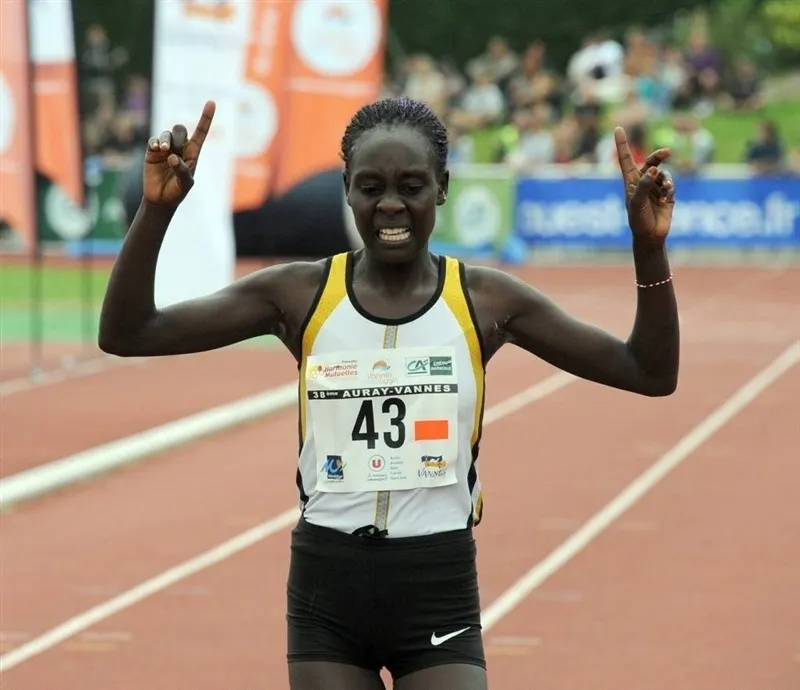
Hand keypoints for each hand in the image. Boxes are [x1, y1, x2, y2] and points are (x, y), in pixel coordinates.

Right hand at [143, 100, 215, 206]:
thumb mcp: (185, 184)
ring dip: (166, 139)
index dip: (206, 118)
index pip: (200, 133)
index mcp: (193, 154)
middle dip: (178, 135)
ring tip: (164, 149)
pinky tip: (156, 149)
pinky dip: (155, 142)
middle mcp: (179, 148)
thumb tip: (171, 157)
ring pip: (166, 134)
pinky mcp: (152, 152)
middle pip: (180, 129)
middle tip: (175, 148)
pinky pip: (153, 140)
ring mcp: (165, 149)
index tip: (211, 102)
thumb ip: (182, 171)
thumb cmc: (177, 192)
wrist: (161, 199)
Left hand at [615, 126, 674, 243]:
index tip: (617, 128)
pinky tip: (667, 198)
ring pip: (664, 174)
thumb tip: (653, 169)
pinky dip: (670, 189)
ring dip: (666, 180)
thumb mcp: (636, 203)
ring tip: (664, 191)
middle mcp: (643, 182)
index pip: (625, 159)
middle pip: (650, 162)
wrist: (650, 236)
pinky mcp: (667, 195)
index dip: (622, 144)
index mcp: (630, 182)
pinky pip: (671, 184)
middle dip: (658, 156)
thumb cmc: (638, 221)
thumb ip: (644, 185)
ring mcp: (655, 188)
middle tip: (667, 152)